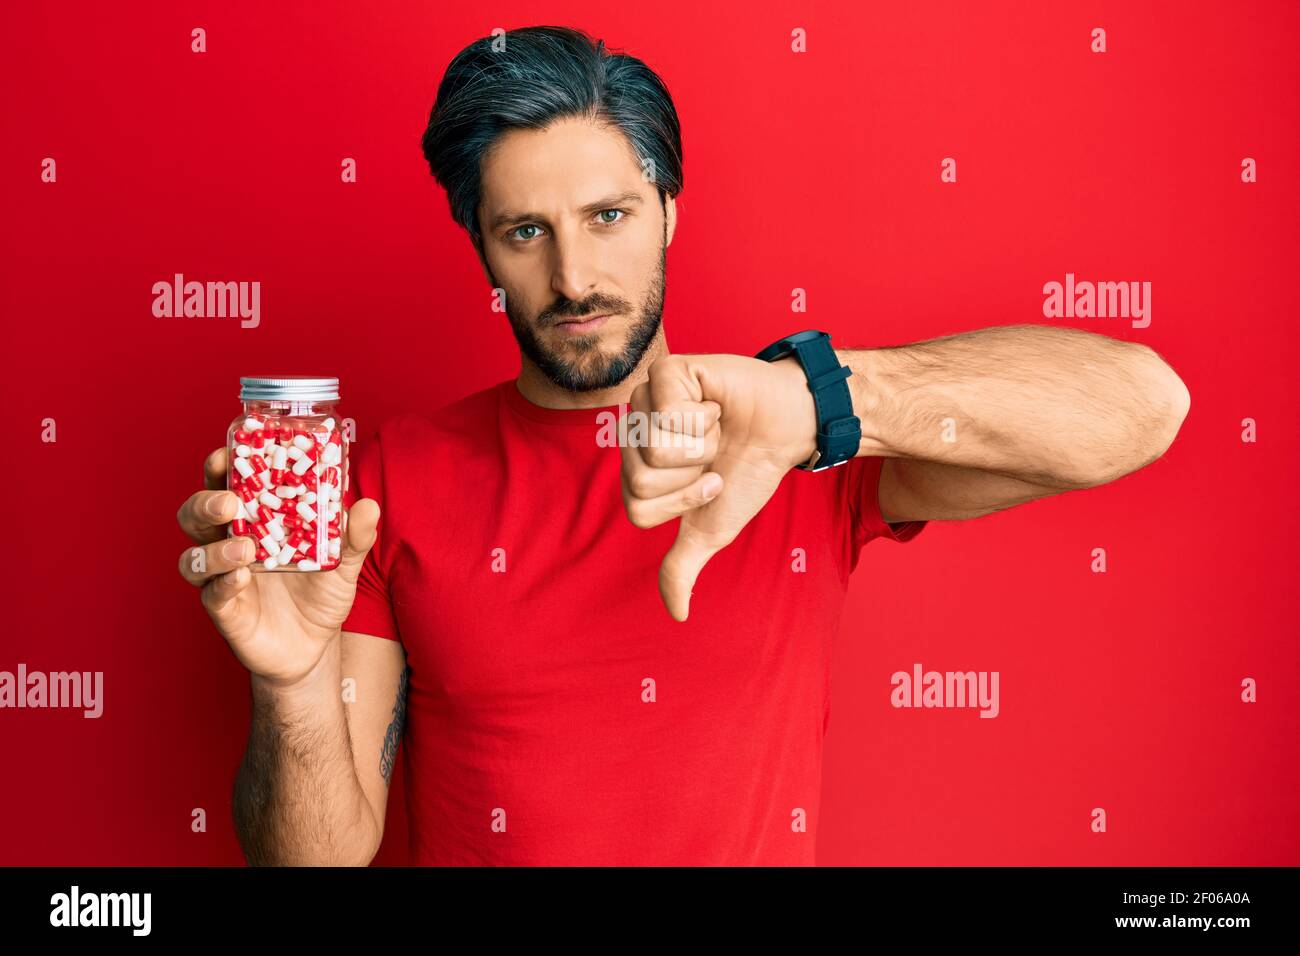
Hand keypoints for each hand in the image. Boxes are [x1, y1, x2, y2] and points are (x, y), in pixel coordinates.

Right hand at [176, 447, 380, 686]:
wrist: (315, 646)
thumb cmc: (321, 592)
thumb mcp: (344, 562)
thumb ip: (354, 535)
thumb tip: (368, 506)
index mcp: (254, 519)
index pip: (227, 483)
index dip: (223, 464)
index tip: (231, 450)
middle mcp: (229, 543)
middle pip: (197, 514)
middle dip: (206, 502)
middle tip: (231, 500)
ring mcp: (222, 577)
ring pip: (195, 556)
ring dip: (216, 548)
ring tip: (245, 547)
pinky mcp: (224, 610)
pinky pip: (212, 594)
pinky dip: (224, 583)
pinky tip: (241, 577)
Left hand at [620, 353, 816, 620]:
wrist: (787, 431)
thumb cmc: (747, 472)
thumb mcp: (712, 529)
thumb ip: (683, 567)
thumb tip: (677, 615)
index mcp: (636, 468)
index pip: (636, 507)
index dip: (683, 503)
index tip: (710, 482)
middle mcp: (633, 432)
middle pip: (642, 480)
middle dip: (693, 476)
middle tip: (714, 452)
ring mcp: (646, 399)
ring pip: (655, 449)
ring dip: (703, 445)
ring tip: (716, 428)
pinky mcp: (666, 373)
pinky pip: (671, 413)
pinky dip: (706, 417)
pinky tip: (716, 405)